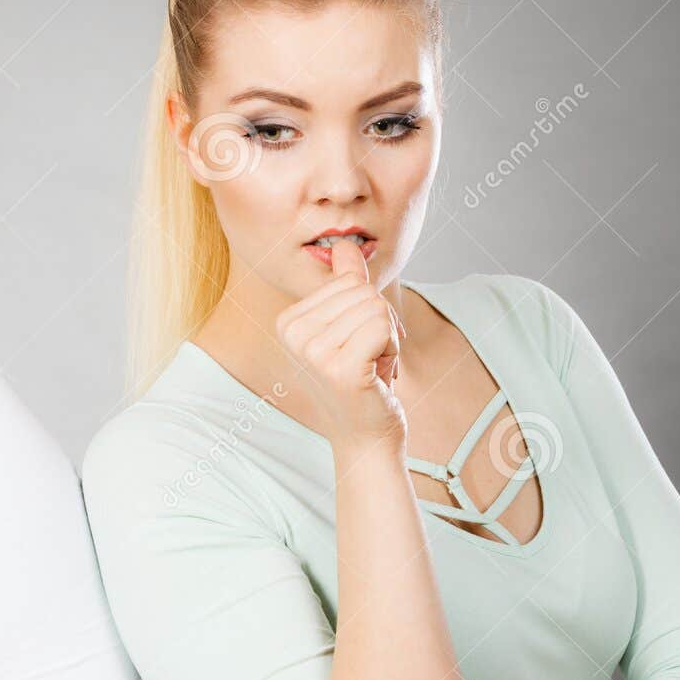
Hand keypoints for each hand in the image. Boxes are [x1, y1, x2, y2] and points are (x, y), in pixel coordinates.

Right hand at [274, 238, 408, 452]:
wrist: (365, 435)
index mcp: (288, 321)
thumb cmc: (361, 380)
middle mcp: (293, 334)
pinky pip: (382, 326)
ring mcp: (313, 351)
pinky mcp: (338, 368)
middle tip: (366, 358)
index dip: (366, 310)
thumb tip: (344, 244)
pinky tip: (376, 374)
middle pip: (363, 291)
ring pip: (376, 308)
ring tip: (370, 367)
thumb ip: (346, 283)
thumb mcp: (350, 325)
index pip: (348, 281)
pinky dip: (391, 349)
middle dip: (380, 323)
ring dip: (387, 339)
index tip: (355, 345)